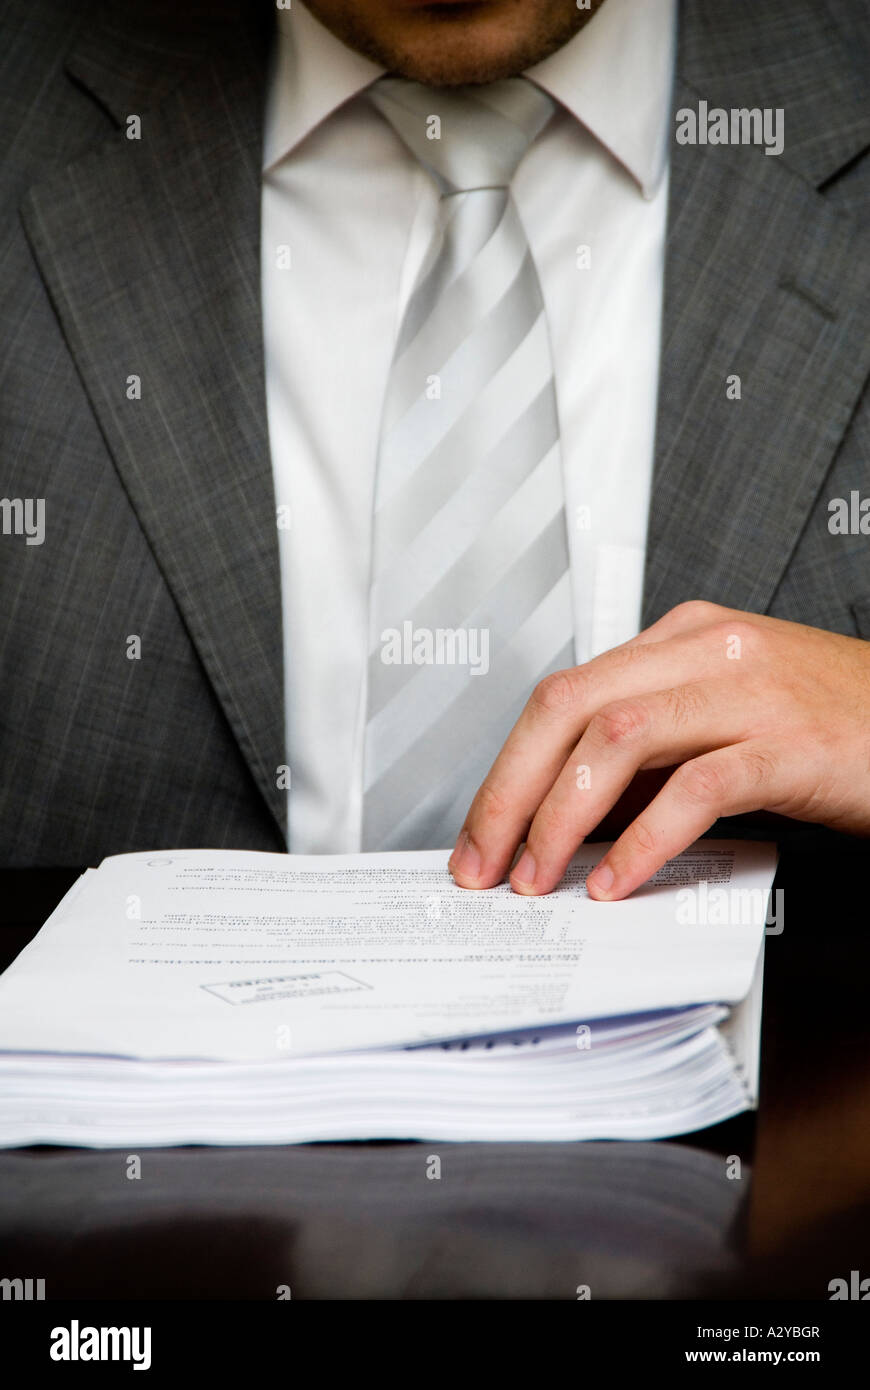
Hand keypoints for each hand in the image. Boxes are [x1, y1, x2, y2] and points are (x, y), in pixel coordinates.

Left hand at [447, 601, 869, 899]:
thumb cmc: (834, 725)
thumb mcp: (725, 719)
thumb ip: (651, 752)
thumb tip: (570, 813)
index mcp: (682, 638)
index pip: (563, 694)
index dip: (507, 768)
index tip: (482, 832)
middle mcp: (708, 650)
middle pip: (570, 707)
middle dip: (510, 792)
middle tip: (484, 864)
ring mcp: (750, 691)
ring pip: (616, 738)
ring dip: (560, 817)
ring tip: (539, 877)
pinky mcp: (790, 744)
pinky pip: (694, 789)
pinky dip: (643, 841)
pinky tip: (618, 880)